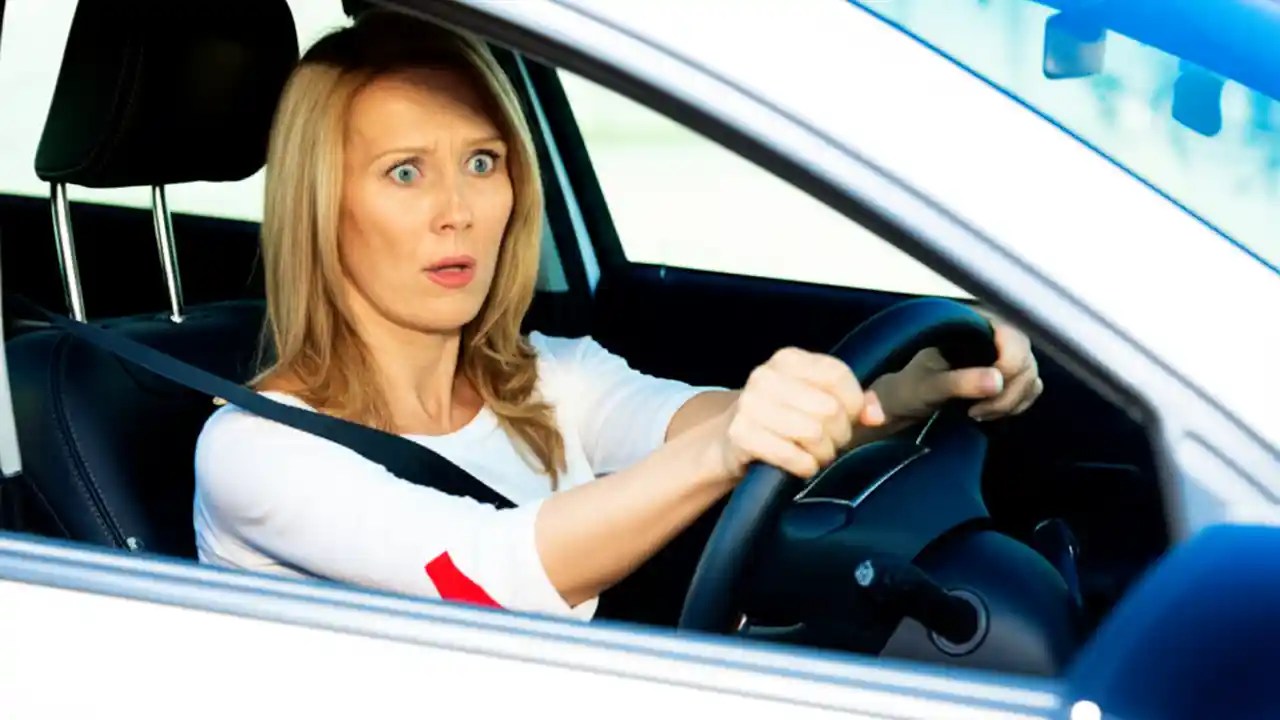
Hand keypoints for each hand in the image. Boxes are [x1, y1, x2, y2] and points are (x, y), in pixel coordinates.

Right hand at [712, 347, 885, 479]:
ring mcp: (749, 405)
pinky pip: (790, 455)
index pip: (837, 376)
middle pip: (828, 409)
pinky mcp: (741, 435)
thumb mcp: (815, 400)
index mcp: (788, 360)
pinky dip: (803, 466)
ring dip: (822, 454)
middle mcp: (765, 376)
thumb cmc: (784, 419)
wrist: (731, 440)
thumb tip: (876, 415)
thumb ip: (853, 403)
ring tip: (816, 455)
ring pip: (812, 433)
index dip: (853, 404)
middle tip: (830, 443)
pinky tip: (801, 465)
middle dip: (838, 435)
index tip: (849, 419)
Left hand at [871, 309, 1042, 422]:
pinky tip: (990, 413)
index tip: (986, 393)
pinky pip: (1030, 388)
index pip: (1012, 335)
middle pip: (1025, 360)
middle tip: (975, 412)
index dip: (1009, 365)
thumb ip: (959, 382)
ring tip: (976, 413)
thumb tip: (997, 380)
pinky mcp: (1008, 373)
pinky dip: (1015, 405)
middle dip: (1006, 393)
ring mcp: (1003, 353)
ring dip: (1010, 402)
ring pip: (1030, 376)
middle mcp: (992, 332)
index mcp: (971, 323)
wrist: (905, 401)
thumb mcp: (928, 385)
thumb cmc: (911, 387)